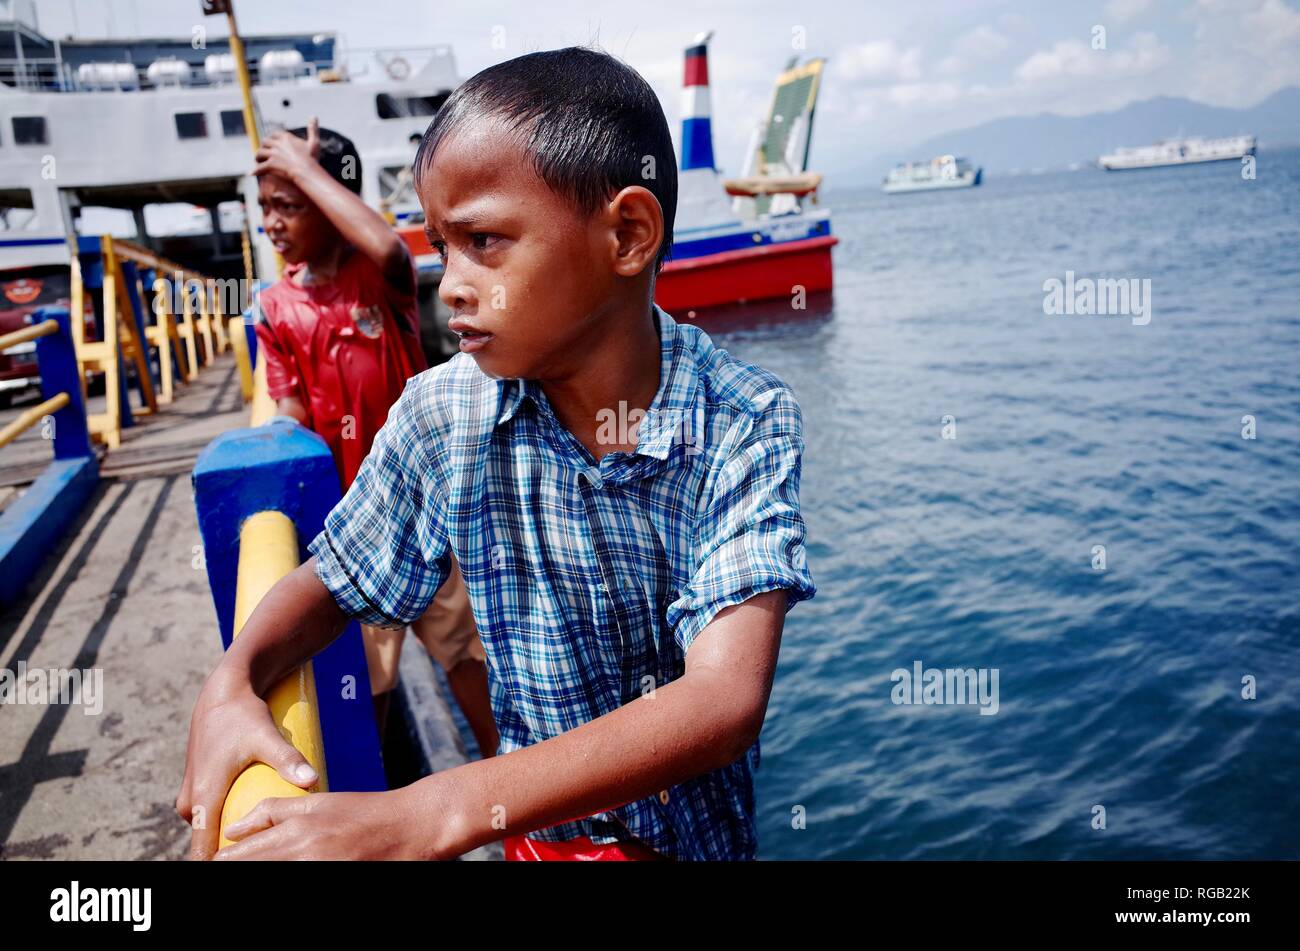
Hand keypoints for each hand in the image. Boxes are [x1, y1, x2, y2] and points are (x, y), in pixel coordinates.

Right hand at [175, 667, 321, 859]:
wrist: (222, 692)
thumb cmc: (242, 715)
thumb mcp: (266, 737)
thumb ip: (288, 759)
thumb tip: (312, 779)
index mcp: (203, 795)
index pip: (202, 847)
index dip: (217, 863)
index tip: (237, 866)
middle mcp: (190, 799)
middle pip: (206, 841)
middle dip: (228, 852)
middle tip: (259, 853)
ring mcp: (190, 791)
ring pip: (204, 827)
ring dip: (224, 836)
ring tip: (256, 843)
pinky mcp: (196, 783)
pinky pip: (205, 813)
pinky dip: (220, 820)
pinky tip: (245, 822)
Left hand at [215, 787, 435, 859]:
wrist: (413, 825)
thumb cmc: (366, 811)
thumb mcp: (319, 802)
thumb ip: (275, 810)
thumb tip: (233, 827)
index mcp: (296, 831)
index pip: (241, 856)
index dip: (222, 862)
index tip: (213, 863)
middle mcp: (304, 854)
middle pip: (252, 869)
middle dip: (235, 869)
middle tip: (219, 868)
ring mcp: (321, 870)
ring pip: (271, 878)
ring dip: (257, 875)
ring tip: (251, 869)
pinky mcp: (335, 881)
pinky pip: (302, 886)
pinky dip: (286, 880)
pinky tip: (283, 872)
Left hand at [253, 116, 320, 182]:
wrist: (309, 173)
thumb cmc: (312, 159)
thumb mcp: (314, 143)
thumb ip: (312, 129)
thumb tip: (313, 116)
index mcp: (286, 137)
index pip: (274, 135)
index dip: (272, 140)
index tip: (273, 144)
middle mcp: (278, 144)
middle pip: (264, 142)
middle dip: (264, 147)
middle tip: (264, 153)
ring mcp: (273, 154)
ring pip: (259, 153)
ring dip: (258, 158)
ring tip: (258, 162)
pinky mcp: (270, 164)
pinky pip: (259, 167)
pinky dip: (255, 171)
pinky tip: (253, 173)